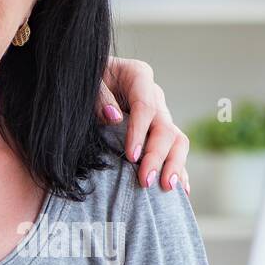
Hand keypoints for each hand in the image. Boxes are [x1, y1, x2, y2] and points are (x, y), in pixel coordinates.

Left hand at [99, 56, 189, 194]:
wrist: (87, 77)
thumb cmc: (84, 77)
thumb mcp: (87, 80)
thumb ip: (99, 96)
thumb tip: (114, 118)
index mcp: (138, 76)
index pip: (145, 106)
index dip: (139, 132)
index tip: (131, 156)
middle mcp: (154, 95)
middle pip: (164, 127)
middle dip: (157, 155)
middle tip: (145, 180)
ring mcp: (159, 114)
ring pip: (177, 140)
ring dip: (174, 164)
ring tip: (166, 186)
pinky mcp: (159, 131)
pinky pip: (174, 151)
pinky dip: (178, 169)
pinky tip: (180, 189)